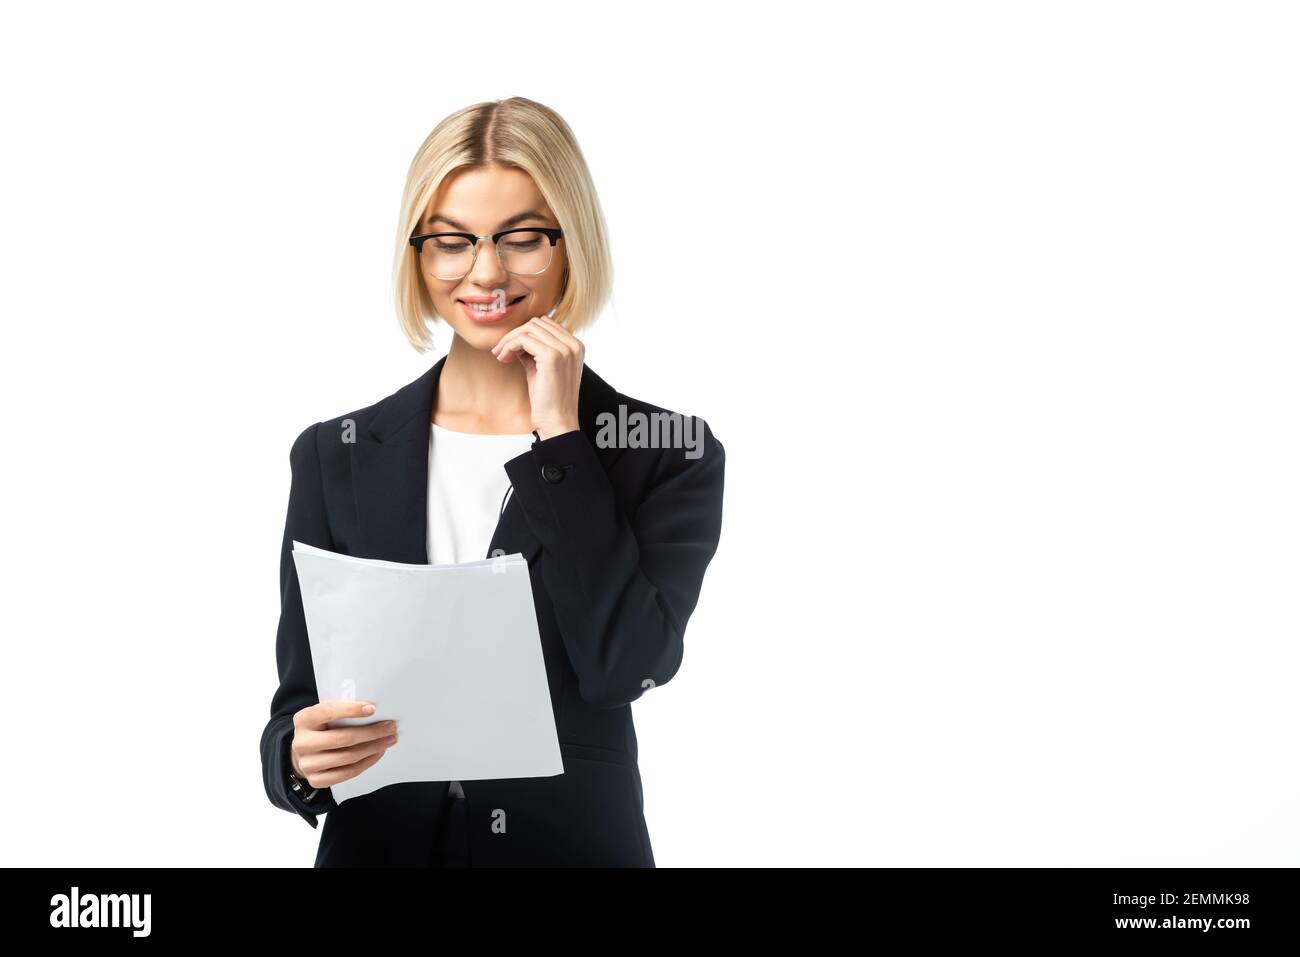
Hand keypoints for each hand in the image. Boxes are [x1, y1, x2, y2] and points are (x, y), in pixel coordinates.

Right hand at [290, 699, 396, 786]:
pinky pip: (348, 773)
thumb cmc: (322, 728)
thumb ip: (341, 711)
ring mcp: (307, 764)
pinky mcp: (316, 780)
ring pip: (348, 757)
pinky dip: (367, 762)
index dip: (351, 710)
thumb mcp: (325, 715)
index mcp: (304, 720)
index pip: (328, 712)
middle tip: (390, 727)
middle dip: (372, 732)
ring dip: (374, 748)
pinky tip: (378, 753)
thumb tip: (373, 710)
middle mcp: (302, 742)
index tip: (372, 709)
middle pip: (343, 738)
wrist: (305, 752)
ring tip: (389, 740)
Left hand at [490, 315, 583, 439]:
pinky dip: (509, 346)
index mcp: (576, 346)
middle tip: (501, 351)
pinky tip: (504, 359)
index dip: (525, 333)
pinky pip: (523, 339)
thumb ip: (535, 350)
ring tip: (501, 355)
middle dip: (515, 334)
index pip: (546, 323)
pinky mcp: (552, 356)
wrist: (557, 421)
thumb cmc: (549, 400)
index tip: (511, 349)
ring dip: (509, 340)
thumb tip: (517, 338)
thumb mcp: (543, 368)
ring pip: (528, 328)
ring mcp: (564, 349)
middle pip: (537, 322)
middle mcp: (573, 344)